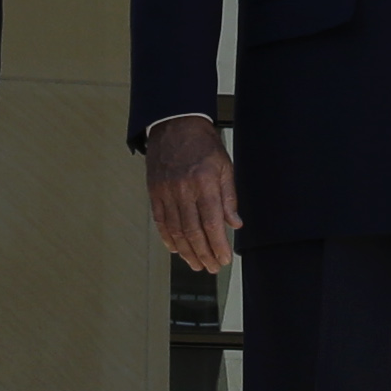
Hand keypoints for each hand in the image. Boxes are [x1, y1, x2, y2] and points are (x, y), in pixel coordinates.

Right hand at [144, 115, 238, 275]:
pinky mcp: (155, 191)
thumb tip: (235, 224)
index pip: (212, 222)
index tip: (224, 259)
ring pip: (176, 230)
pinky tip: (176, 249)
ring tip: (197, 265)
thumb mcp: (224, 166)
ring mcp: (166, 191)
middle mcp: (183, 189)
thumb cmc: (203, 144)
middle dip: (204, 254)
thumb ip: (229, 197)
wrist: (175, 123)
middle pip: (193, 231)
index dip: (218, 245)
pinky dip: (168, 238)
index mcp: (204, 182)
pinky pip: (161, 220)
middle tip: (212, 268)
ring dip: (187, 252)